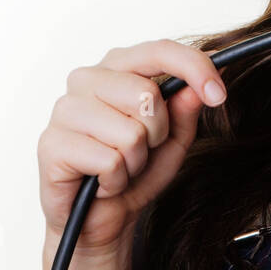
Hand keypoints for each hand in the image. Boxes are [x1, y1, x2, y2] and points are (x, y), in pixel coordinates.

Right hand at [37, 40, 228, 269]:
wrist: (98, 218)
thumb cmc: (133, 171)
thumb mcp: (173, 139)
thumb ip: (186, 110)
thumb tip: (198, 87)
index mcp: (118, 67)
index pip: (159, 50)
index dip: (195, 68)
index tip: (219, 95)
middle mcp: (87, 78)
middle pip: (146, 95)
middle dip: (157, 133)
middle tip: (141, 150)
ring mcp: (65, 109)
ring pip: (130, 132)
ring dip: (135, 161)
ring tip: (119, 166)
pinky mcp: (51, 143)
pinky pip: (109, 161)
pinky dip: (116, 180)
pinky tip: (101, 181)